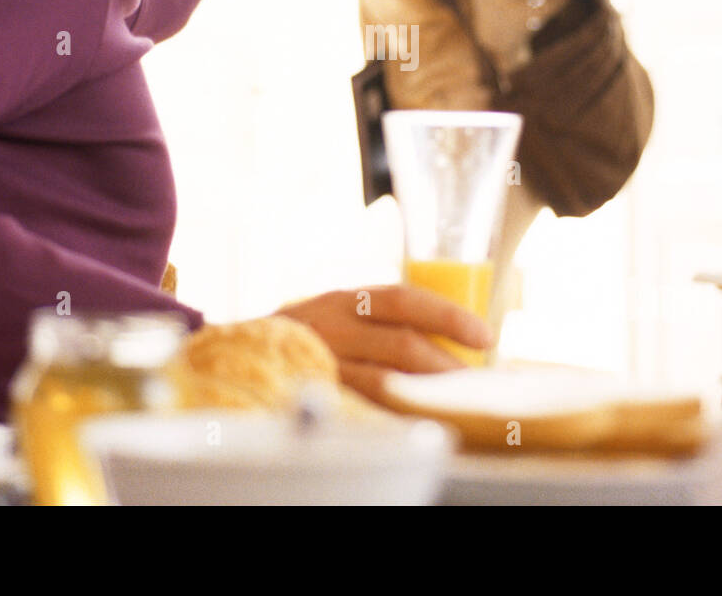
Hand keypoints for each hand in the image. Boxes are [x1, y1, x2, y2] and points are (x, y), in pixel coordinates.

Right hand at [277, 284, 492, 403]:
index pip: (404, 300)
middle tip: (477, 381)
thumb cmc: (306, 337)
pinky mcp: (315, 396)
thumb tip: (452, 336)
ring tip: (455, 402)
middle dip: (447, 364)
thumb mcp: (337, 313)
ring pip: (384, 381)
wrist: (235, 361)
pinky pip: (361, 410)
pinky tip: (416, 421)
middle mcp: (331, 327)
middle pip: (402, 344)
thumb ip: (379, 318)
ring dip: (427, 393)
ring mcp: (320, 364)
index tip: (485, 336)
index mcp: (344, 300)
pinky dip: (394, 416)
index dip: (448, 316)